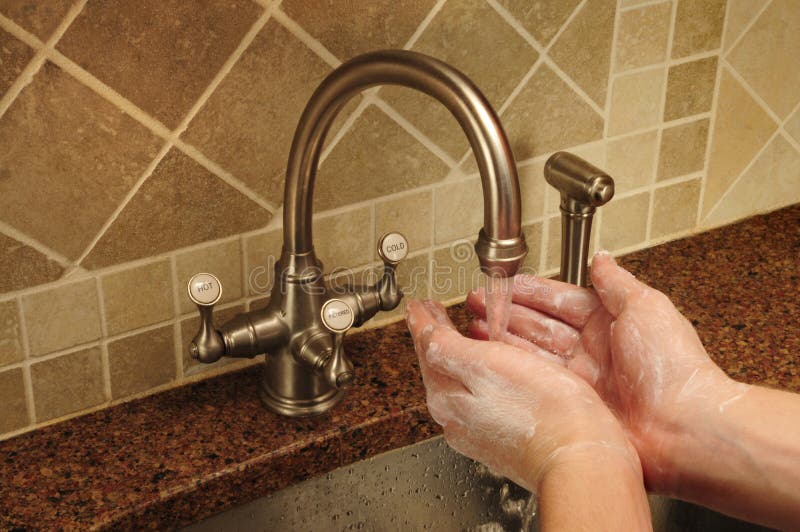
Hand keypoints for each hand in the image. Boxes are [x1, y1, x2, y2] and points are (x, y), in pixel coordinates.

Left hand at [404, 298, 640, 493]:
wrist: (581, 461)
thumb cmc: (545, 413)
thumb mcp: (487, 365)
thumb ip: (447, 349)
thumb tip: (421, 332)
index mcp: (448, 397)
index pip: (426, 348)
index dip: (422, 320)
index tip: (418, 305)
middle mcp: (457, 418)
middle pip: (438, 367)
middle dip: (436, 337)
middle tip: (434, 315)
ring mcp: (479, 432)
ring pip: (458, 383)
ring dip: (457, 355)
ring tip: (459, 335)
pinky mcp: (503, 440)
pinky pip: (480, 399)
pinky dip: (478, 376)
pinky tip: (490, 371)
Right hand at [466, 252, 747, 491]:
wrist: (685, 429)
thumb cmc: (673, 367)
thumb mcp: (645, 308)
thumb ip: (616, 283)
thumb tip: (601, 257)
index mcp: (609, 324)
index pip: (559, 299)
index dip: (529, 290)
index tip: (504, 281)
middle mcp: (592, 351)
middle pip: (539, 325)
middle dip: (507, 312)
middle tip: (479, 303)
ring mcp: (580, 381)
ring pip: (532, 352)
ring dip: (503, 339)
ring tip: (474, 327)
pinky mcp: (572, 407)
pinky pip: (535, 383)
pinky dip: (512, 369)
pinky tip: (492, 360)